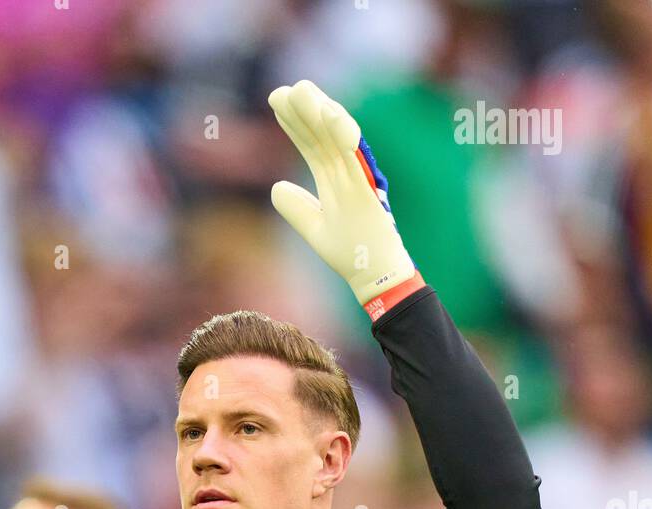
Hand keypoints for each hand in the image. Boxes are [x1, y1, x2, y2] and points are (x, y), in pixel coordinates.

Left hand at [268, 79, 422, 318]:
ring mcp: (356, 179)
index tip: (277, 101)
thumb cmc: (352, 252)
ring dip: (320, 112)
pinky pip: (354, 158)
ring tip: (300, 90)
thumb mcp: (315, 229)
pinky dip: (344, 134)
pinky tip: (330, 113)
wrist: (374, 275)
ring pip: (336, 138)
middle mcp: (346, 174)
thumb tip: (276, 186)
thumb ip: (297, 208)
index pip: (311, 144)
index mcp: (334, 180)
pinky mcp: (366, 190)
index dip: (294, 123)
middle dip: (302, 111)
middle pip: (321, 135)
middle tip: (281, 91)